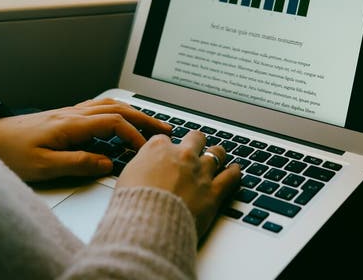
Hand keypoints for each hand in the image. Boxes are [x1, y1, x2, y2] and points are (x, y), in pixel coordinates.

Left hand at [0, 97, 172, 181]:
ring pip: (110, 104)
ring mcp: (71, 112)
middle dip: (144, 118)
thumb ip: (78, 164)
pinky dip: (118, 110)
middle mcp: (75, 113)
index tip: (145, 151)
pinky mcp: (66, 115)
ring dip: (133, 111)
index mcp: (73, 124)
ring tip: (150, 122)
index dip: (134, 136)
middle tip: (164, 128)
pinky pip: (100, 106)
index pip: (114, 124)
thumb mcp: (44, 166)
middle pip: (118, 109)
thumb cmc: (14, 152)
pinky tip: (121, 117)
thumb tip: (107, 163)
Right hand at [116, 131, 241, 239]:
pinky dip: (234, 172)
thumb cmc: (133, 203)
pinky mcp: (213, 192)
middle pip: (196, 138)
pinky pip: (231, 177)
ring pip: (217, 153)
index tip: (167, 154)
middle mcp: (182, 155)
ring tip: (218, 156)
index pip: (165, 140)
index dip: (167, 148)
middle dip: (196, 142)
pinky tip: (236, 170)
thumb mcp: (126, 177)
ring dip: (217, 154)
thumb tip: (143, 168)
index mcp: (159, 149)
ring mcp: (200, 172)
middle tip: (196, 148)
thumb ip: (140, 166)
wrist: (148, 223)